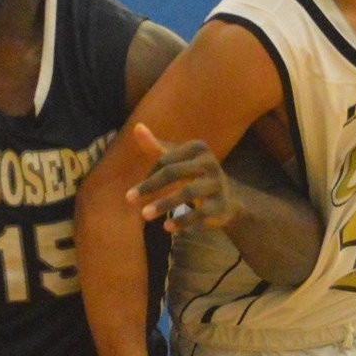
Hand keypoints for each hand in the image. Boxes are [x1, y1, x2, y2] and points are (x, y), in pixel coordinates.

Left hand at [125, 124, 240, 232]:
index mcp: (197, 148)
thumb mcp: (176, 160)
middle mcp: (209, 162)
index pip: (166, 159)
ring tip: (144, 215)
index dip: (148, 175)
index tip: (134, 192)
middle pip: (174, 172)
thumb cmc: (194, 175)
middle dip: (150, 186)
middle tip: (128, 199)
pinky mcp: (221, 205)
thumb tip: (137, 127)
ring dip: (164, 204)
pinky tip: (166, 227)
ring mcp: (217, 183)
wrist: (226, 199)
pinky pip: (200, 213)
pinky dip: (182, 221)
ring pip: (188, 192)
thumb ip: (156, 146)